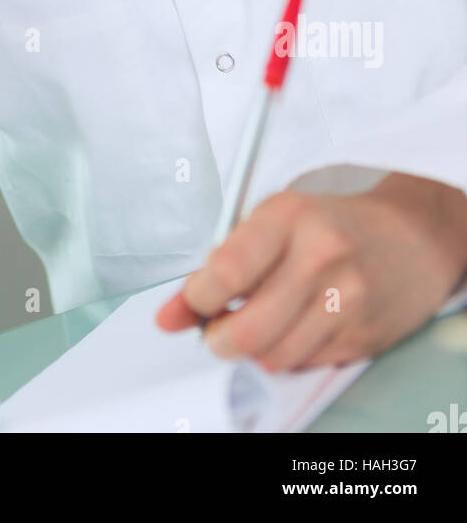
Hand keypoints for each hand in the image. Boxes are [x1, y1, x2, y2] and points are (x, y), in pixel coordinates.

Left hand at [155, 174, 466, 370]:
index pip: (227, 271)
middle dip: (218, 340)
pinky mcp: (363, 335)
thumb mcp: (272, 222)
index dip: (197, 299)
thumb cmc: (327, 226)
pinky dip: (286, 353)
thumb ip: (219, 263)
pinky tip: (294, 327)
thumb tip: (169, 315)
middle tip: (215, 330)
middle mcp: (321, 256)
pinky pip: (303, 364)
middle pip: (249, 330)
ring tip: (258, 323)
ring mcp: (347, 299)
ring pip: (274, 356)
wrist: (409, 239)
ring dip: (253, 350)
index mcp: (288, 215)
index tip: (191, 303)